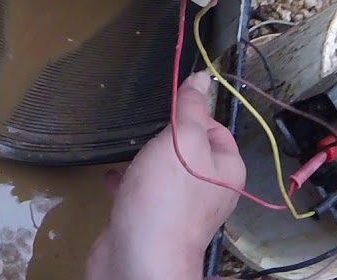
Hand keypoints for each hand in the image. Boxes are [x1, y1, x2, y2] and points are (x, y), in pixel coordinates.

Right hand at [86, 72, 245, 279]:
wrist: (139, 258)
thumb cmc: (166, 198)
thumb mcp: (182, 140)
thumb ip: (191, 108)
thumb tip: (202, 78)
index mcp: (226, 170)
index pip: (217, 129)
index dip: (195, 112)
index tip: (171, 103)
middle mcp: (207, 190)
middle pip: (190, 150)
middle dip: (168, 136)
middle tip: (147, 124)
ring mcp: (178, 208)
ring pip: (164, 172)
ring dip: (146, 158)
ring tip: (128, 145)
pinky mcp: (150, 219)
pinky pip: (141, 191)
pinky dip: (127, 181)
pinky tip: (111, 175)